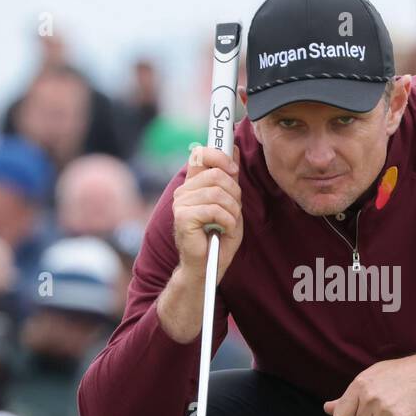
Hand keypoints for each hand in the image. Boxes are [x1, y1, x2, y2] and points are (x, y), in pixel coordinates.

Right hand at [173, 144, 242, 282]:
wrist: (206, 266)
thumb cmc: (219, 237)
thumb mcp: (230, 203)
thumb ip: (230, 178)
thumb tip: (232, 148)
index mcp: (193, 184)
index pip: (201, 154)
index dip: (220, 156)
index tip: (234, 170)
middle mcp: (184, 191)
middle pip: (217, 174)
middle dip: (235, 194)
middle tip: (234, 212)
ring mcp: (181, 203)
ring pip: (218, 193)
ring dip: (232, 211)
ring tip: (229, 224)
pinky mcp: (182, 216)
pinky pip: (214, 209)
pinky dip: (227, 221)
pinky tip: (223, 230)